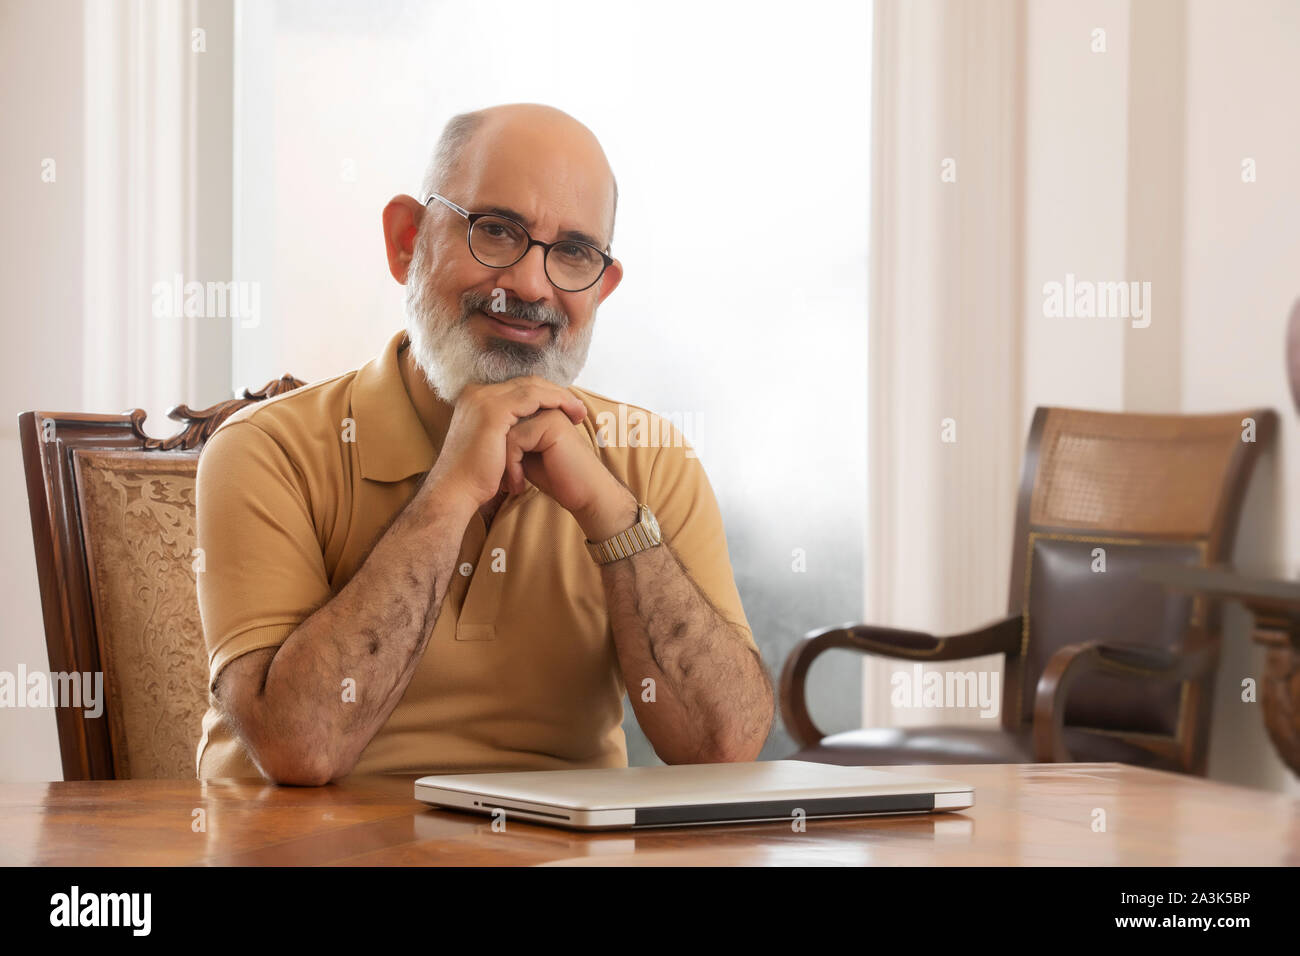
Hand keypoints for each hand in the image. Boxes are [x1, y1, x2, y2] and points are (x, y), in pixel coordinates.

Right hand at [425, 377, 586, 512]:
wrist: (454, 490)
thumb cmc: (474, 477)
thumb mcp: (490, 444)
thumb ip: (505, 430)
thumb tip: (527, 430)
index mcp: (475, 398)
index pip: (516, 387)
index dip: (543, 395)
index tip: (565, 409)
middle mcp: (477, 392)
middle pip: (526, 382)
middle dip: (555, 393)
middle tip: (577, 408)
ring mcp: (483, 398)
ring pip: (532, 386)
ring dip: (559, 397)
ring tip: (578, 412)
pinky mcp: (493, 409)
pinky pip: (533, 397)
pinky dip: (553, 402)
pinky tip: (568, 412)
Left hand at [505, 408, 637, 539]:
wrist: (586, 494)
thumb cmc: (557, 478)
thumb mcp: (527, 456)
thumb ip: (511, 439)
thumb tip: (484, 436)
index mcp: (541, 411)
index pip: (505, 420)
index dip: (498, 448)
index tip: (499, 476)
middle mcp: (546, 407)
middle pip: (502, 422)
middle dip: (498, 454)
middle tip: (499, 481)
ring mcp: (549, 413)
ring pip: (505, 431)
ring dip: (504, 463)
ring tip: (510, 485)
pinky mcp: (551, 424)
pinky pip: (515, 440)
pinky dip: (512, 466)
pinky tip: (518, 486)